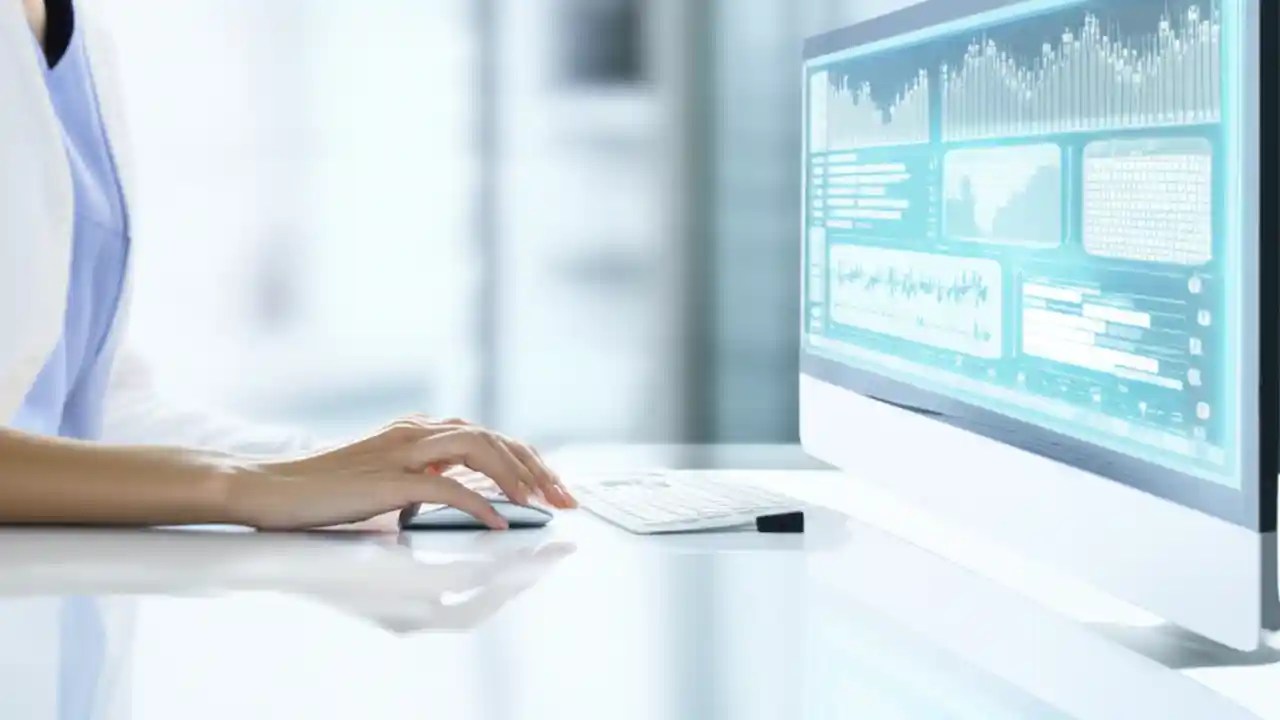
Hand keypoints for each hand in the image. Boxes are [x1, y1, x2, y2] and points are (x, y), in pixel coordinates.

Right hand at [225, 417, 575, 530]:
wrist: (271, 489)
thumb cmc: (324, 492)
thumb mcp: (387, 483)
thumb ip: (426, 484)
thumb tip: (471, 504)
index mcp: (419, 431)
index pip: (489, 437)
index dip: (528, 460)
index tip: (554, 488)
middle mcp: (417, 432)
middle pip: (495, 438)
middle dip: (537, 468)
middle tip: (566, 499)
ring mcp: (403, 451)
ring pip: (480, 448)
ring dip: (518, 477)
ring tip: (542, 505)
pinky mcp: (389, 478)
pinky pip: (448, 485)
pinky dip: (480, 502)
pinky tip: (500, 522)